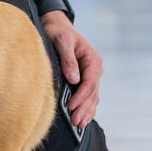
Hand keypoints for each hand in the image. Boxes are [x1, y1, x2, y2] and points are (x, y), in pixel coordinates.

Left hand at [41, 11, 101, 128]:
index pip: (89, 82)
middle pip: (92, 93)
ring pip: (92, 97)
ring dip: (86, 111)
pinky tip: (83, 118)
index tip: (70, 106)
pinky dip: (86, 107)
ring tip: (79, 125)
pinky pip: (88, 95)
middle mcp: (95, 68)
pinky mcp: (84, 78)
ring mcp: (91, 74)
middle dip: (84, 108)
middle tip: (75, 122)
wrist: (56, 25)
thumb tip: (74, 79)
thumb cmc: (58, 31)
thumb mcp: (62, 41)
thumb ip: (68, 59)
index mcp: (93, 60)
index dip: (81, 96)